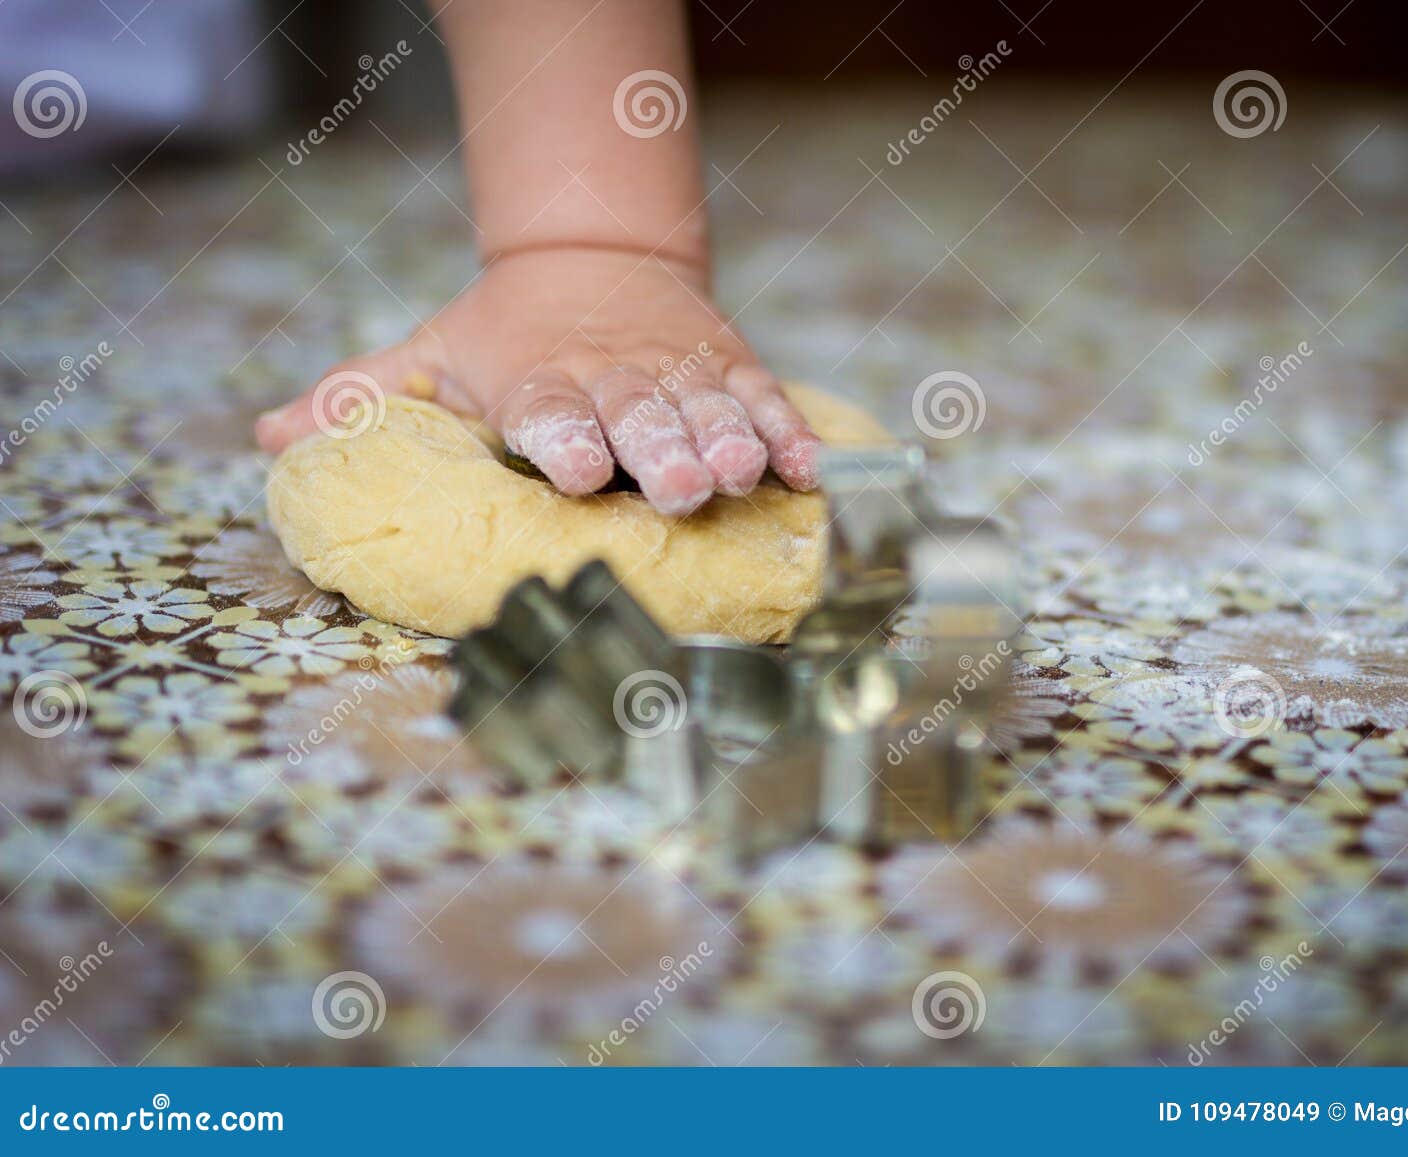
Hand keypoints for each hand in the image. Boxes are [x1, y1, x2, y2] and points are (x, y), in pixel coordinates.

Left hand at [255, 244, 820, 515]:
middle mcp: (610, 374)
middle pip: (639, 414)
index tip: (574, 471)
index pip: (550, 409)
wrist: (594, 257)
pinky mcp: (727, 368)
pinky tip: (807, 471)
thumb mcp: (430, 350)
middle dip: (662, 449)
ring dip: (730, 443)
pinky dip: (787, 434)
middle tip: (681, 488)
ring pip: (709, 408)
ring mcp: (676, 370)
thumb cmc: (503, 331)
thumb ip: (360, 395)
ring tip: (746, 476)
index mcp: (537, 378)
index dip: (563, 438)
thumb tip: (266, 437)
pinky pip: (764, 400)